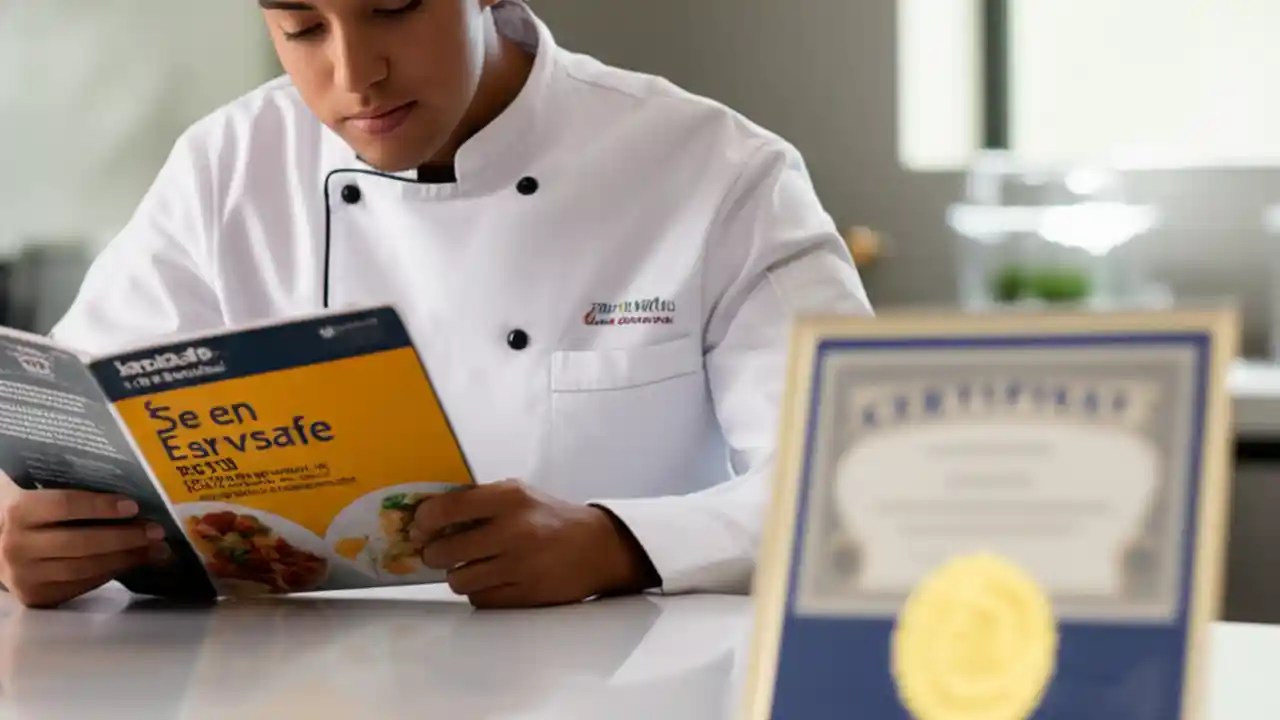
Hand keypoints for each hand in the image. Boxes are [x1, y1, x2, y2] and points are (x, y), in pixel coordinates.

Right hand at [0, 490, 169, 607]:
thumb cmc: (28, 514)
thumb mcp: (36, 494)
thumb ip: (68, 488)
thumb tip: (130, 482)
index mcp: (18, 511)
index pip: (65, 506)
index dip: (101, 506)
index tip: (133, 506)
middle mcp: (16, 546)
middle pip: (80, 542)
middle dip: (124, 537)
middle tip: (156, 531)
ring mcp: (24, 576)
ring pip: (84, 568)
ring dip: (126, 558)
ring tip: (156, 549)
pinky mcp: (35, 596)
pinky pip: (81, 585)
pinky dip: (111, 572)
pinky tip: (133, 562)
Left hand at [415, 479, 658, 608]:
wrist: (598, 548)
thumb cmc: (551, 518)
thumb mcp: (520, 494)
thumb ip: (480, 502)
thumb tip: (429, 517)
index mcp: (511, 497)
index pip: (449, 508)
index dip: (425, 520)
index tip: (419, 527)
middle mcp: (514, 530)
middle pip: (446, 550)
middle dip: (434, 554)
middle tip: (436, 553)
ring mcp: (520, 566)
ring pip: (459, 580)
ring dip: (457, 575)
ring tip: (469, 567)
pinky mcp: (526, 595)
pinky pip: (480, 599)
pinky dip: (479, 592)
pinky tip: (491, 580)